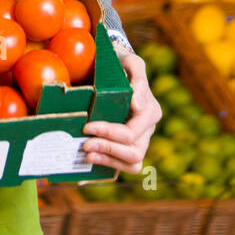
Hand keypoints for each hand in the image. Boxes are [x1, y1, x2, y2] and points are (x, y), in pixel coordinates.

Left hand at [82, 47, 161, 174]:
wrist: (112, 67)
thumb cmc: (121, 63)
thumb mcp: (130, 62)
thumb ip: (137, 77)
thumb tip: (137, 105)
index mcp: (150, 112)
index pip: (132, 133)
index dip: (109, 133)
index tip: (88, 126)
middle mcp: (147, 130)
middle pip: (134, 153)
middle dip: (108, 150)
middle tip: (84, 144)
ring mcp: (138, 141)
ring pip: (132, 165)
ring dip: (108, 163)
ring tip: (87, 155)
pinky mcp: (126, 147)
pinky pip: (121, 167)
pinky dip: (105, 171)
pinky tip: (86, 172)